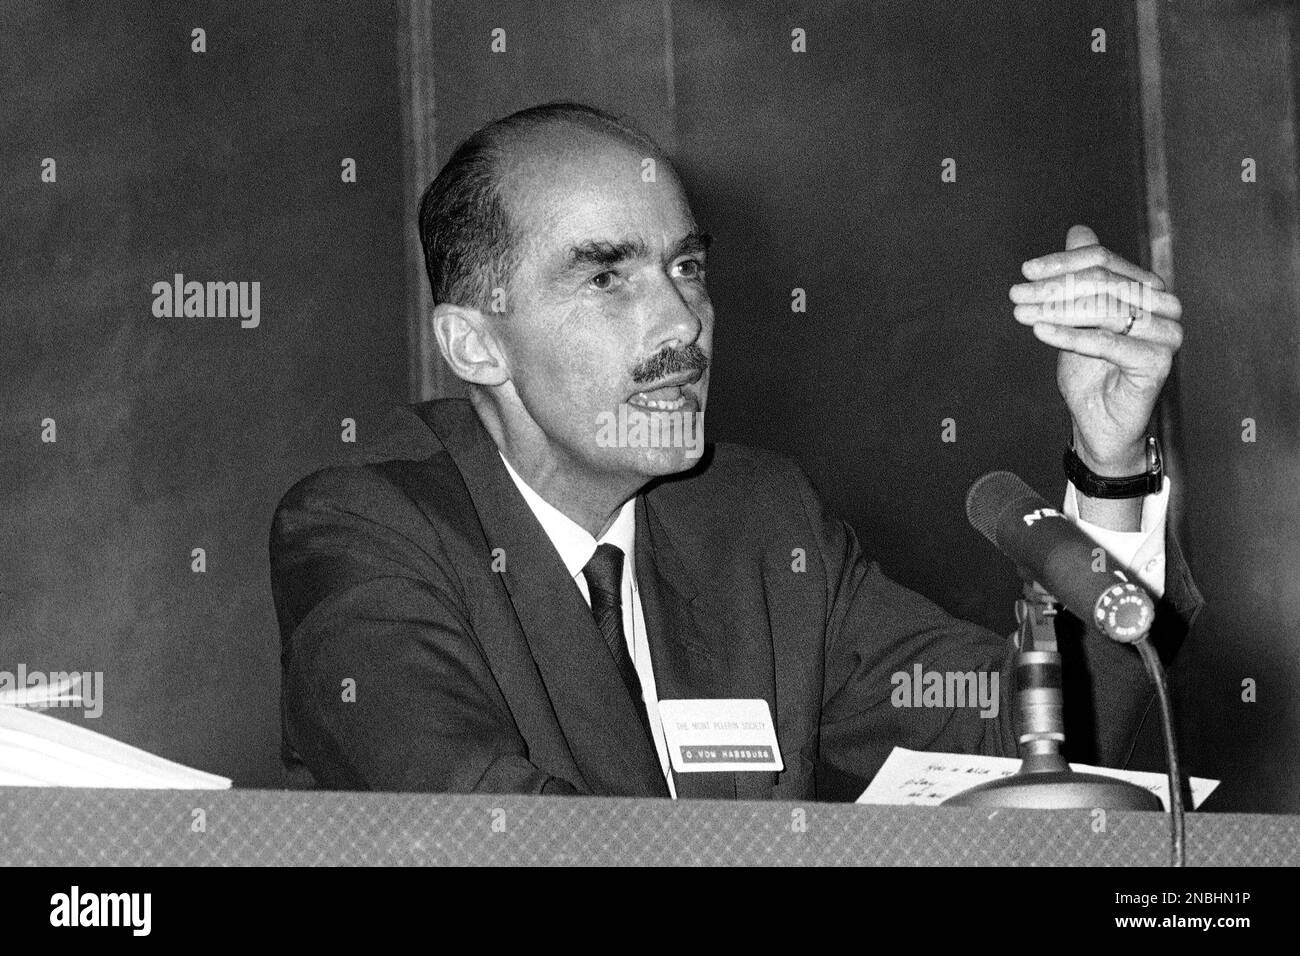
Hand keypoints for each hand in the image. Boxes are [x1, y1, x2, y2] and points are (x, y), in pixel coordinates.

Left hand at [1009, 225, 1183, 474]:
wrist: (1099, 423)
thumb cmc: (1089, 370)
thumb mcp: (1077, 317)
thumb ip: (1080, 276)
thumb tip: (1078, 230)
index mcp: (1147, 287)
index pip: (1103, 260)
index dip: (1063, 262)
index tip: (1026, 271)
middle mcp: (1163, 305)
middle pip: (1102, 282)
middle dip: (1053, 287)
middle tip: (1016, 296)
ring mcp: (1166, 333)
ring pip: (1104, 308)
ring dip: (1056, 309)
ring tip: (1022, 314)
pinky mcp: (1157, 362)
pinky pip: (1106, 341)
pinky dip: (1069, 335)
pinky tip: (1039, 330)